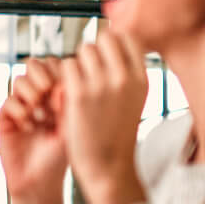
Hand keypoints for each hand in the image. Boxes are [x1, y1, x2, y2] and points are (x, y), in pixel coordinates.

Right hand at [0, 57, 69, 203]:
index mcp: (57, 94)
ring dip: (31, 93)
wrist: (40, 180)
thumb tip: (63, 81)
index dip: (58, 71)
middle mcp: (38, 96)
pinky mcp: (6, 117)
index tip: (64, 89)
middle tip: (47, 91)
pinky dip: (20, 111)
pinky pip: (9, 101)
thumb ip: (69, 101)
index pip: (55, 66)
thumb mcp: (71, 126)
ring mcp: (21, 105)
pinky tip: (29, 126)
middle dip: (41, 75)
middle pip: (34, 65)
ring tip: (39, 113)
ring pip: (20, 80)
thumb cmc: (60, 156)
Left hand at [60, 33, 149, 203]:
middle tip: (88, 73)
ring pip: (83, 50)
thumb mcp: (134, 98)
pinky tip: (67, 94)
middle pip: (103, 38)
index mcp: (141, 78)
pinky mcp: (79, 93)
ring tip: (78, 86)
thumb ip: (127, 71)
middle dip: (93, 51)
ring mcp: (102, 84)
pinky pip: (66, 65)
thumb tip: (115, 36)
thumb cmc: (116, 134)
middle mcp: (124, 77)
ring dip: (77, 64)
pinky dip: (63, 77)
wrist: (108, 167)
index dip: (113, 42)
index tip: (104, 57)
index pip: (128, 37)